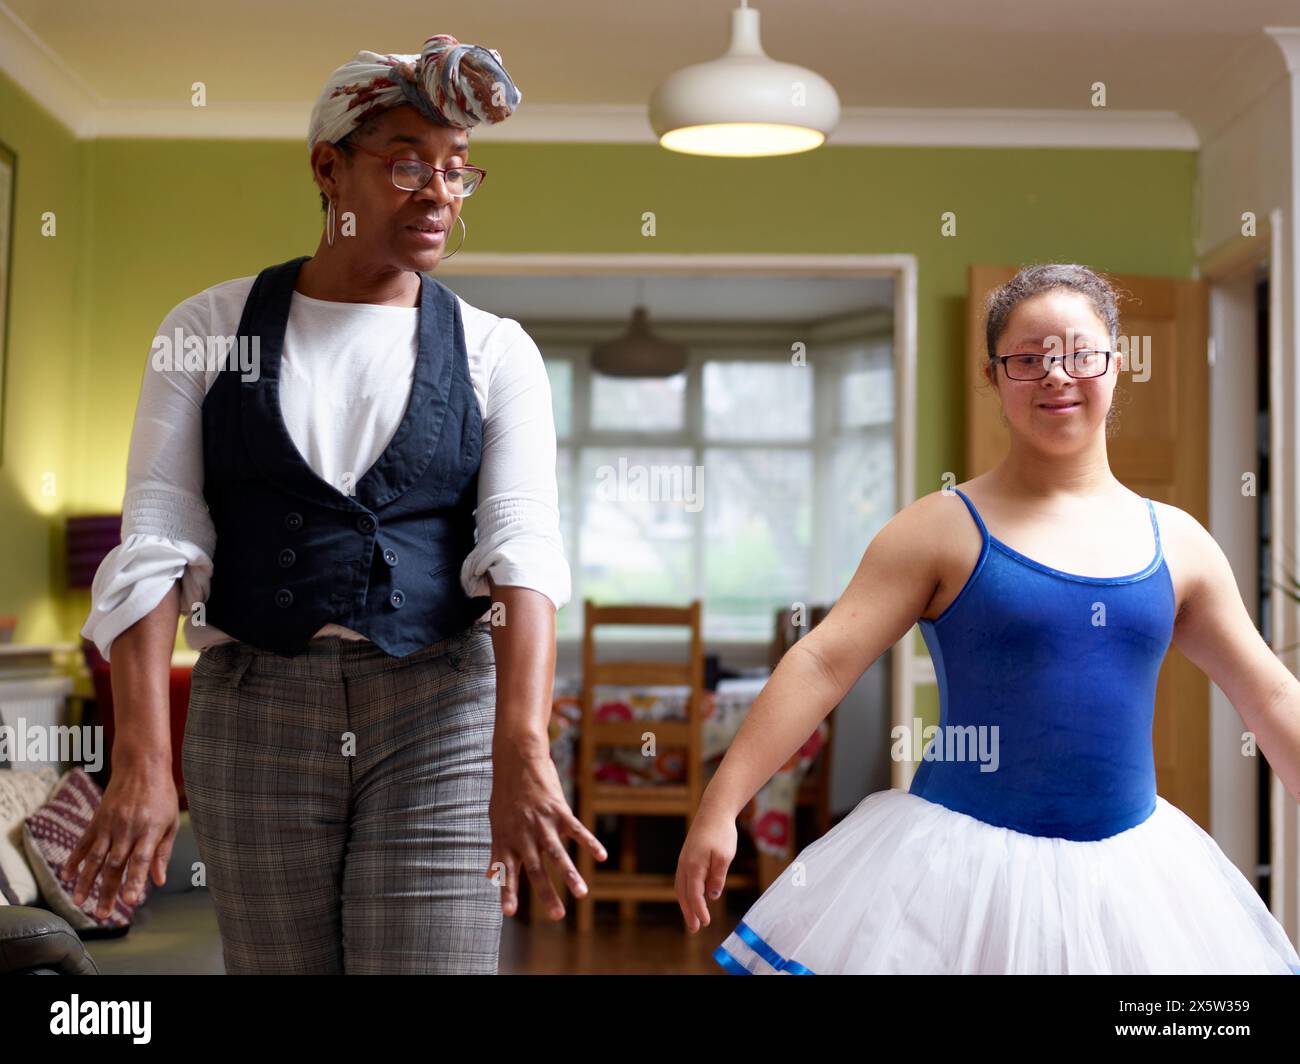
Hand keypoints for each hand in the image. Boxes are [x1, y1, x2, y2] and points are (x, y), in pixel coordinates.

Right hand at [62, 757, 178, 919]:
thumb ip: (163, 852)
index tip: (131, 901)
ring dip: (86, 882)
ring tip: (79, 902)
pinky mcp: (97, 820)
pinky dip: (74, 860)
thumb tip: (159, 881)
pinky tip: (66, 876)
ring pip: (95, 858)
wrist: (141, 766)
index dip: (135, 881)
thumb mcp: (171, 822)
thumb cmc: (161, 795)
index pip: (140, 861)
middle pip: (116, 865)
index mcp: (149, 831)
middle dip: (108, 891)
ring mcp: (110, 825)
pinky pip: (83, 843)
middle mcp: (128, 830)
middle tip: (103, 914)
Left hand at [488, 746, 605, 919]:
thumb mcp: (496, 822)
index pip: (507, 871)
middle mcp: (524, 835)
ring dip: (570, 874)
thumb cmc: (505, 792)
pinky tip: (602, 856)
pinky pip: (576, 830)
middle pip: (537, 869)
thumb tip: (490, 875)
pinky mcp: (558, 810)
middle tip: (557, 916)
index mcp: (507, 839)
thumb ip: (497, 850)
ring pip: (557, 853)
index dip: (507, 892)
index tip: (509, 914)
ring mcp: (542, 823)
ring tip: (582, 893)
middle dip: (547, 893)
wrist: (517, 759)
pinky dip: (589, 843)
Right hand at [676, 810, 737, 932]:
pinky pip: (682, 879)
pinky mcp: (687, 856)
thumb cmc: (721, 833)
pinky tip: (693, 896)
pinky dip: (685, 892)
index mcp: (694, 866)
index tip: (705, 923)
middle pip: (684, 894)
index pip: (695, 894)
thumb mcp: (724, 856)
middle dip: (689, 912)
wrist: (713, 811)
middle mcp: (685, 865)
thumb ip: (717, 876)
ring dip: (685, 903)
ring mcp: (684, 860)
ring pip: (681, 887)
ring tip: (691, 917)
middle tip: (695, 928)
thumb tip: (712, 895)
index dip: (699, 910)